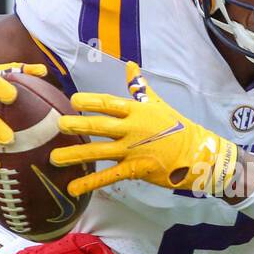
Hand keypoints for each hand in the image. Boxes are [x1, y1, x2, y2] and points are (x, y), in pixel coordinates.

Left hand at [51, 62, 237, 196]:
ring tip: (54, 158)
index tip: (73, 100)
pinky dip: (89, 183)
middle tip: (58, 125)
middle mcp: (133, 129)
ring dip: (76, 155)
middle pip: (100, 125)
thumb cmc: (178, 128)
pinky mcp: (136, 170)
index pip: (110, 103)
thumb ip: (140, 87)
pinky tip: (72, 188)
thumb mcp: (159, 105)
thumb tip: (130, 65)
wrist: (199, 154)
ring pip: (99, 151)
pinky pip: (108, 176)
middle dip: (77, 125)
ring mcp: (133, 150)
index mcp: (137, 111)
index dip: (90, 101)